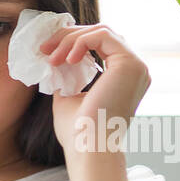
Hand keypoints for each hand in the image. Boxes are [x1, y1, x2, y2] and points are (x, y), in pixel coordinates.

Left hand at [39, 23, 150, 161]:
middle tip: (44, 48)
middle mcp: (134, 69)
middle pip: (101, 34)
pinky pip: (103, 36)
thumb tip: (53, 62)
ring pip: (101, 31)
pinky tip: (66, 60)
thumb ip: (65, 79)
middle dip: (68, 37)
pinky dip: (80, 42)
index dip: (72, 42)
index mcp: (123, 76)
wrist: (88, 149)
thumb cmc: (78, 133)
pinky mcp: (130, 64)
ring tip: (52, 58)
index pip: (100, 44)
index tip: (46, 52)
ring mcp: (136, 65)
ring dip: (70, 40)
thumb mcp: (67, 99)